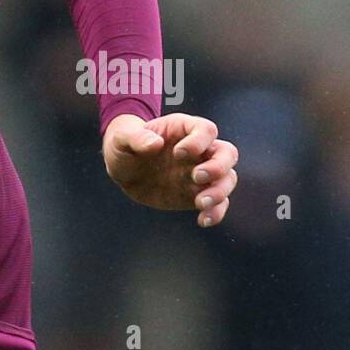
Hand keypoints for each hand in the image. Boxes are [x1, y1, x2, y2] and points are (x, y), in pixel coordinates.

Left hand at [102, 113, 237, 226]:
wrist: (123, 169)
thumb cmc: (124, 145)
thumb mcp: (122, 139)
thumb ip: (137, 138)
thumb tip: (155, 144)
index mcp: (182, 129)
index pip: (206, 129)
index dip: (198, 141)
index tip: (178, 153)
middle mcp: (198, 150)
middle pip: (227, 153)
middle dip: (218, 167)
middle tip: (196, 176)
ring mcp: (200, 172)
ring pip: (228, 178)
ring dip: (220, 191)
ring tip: (200, 202)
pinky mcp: (197, 194)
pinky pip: (218, 203)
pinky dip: (216, 212)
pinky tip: (203, 220)